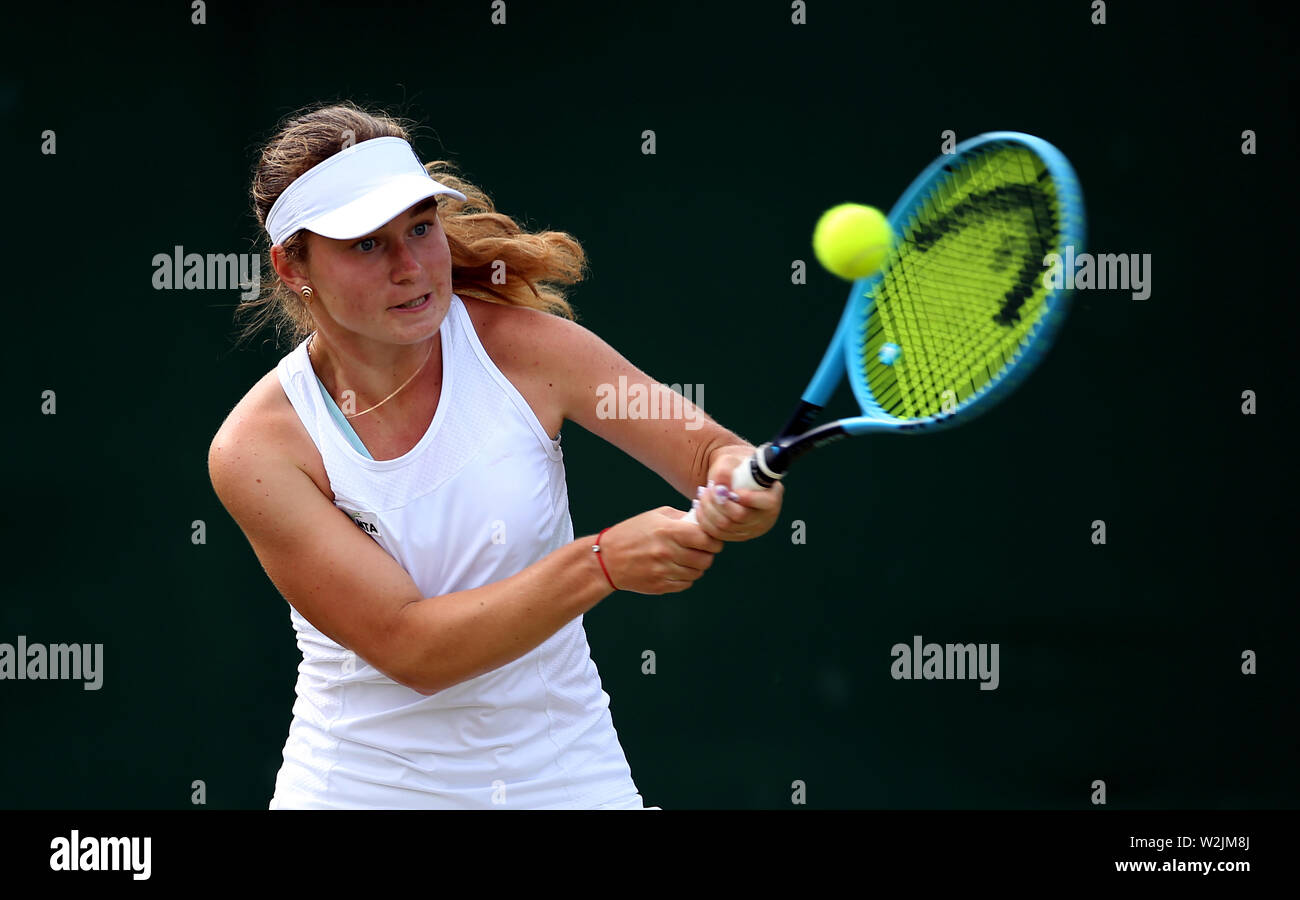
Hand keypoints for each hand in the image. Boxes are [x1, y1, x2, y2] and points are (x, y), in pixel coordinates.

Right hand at [598, 507, 723, 593]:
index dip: (713, 540)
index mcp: (667, 531)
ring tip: (687, 558)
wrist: (607, 560)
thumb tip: (703, 521)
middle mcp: (667, 552)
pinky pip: (686, 584)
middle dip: (708, 554)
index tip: (711, 539)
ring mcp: (664, 571)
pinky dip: (686, 577)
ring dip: (697, 566)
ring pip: (697, 573)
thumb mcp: (655, 516)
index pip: (705, 538)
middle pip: (705, 559)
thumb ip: (681, 517)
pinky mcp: (661, 586)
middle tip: (702, 549)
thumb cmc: (631, 533)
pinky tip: (676, 568)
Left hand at [691, 445, 783, 541]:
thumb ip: (725, 471)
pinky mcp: (736, 536)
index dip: (747, 498)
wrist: (732, 479)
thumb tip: (719, 486)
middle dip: (718, 502)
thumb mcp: (731, 461)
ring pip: (725, 526)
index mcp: (772, 497)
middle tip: (707, 488)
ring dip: (708, 510)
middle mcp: (765, 517)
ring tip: (702, 494)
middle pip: (740, 516)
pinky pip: (717, 534)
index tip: (729, 488)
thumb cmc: (734, 468)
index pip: (766, 503)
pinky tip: (700, 506)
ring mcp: (751, 530)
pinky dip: (705, 520)